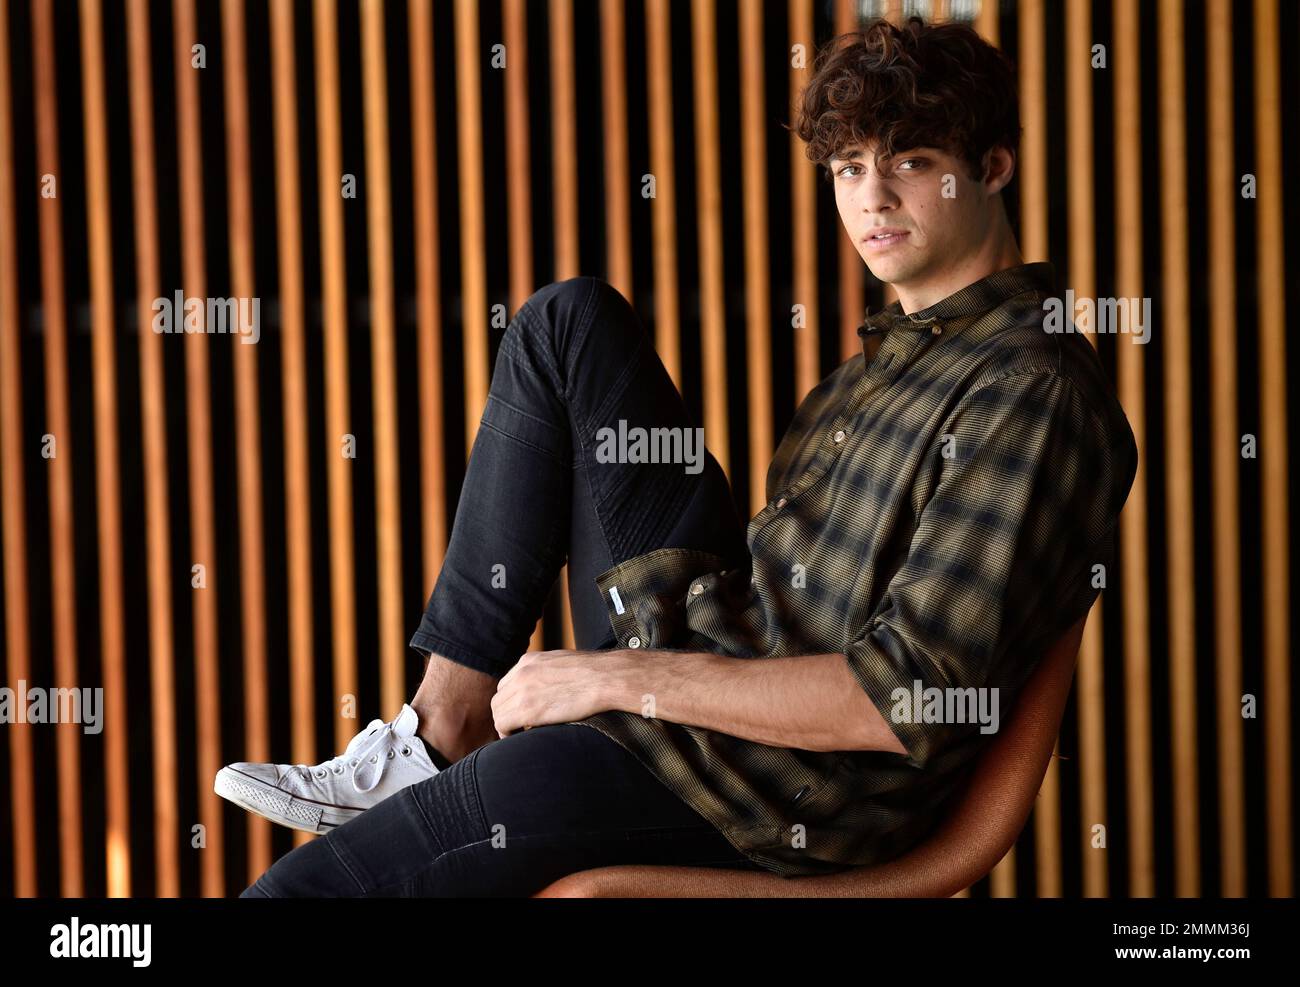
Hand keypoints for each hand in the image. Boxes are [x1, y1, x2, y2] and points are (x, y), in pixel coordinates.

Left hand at [491, 649, 618, 738]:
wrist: (607, 678)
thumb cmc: (596, 674)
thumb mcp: (564, 665)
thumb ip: (548, 674)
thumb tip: (548, 691)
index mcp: (530, 660)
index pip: (507, 684)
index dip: (512, 702)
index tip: (522, 715)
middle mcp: (521, 672)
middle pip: (499, 699)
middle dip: (507, 714)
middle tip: (520, 728)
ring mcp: (522, 689)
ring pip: (498, 712)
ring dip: (507, 725)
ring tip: (522, 734)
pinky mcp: (528, 708)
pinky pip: (503, 724)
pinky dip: (507, 733)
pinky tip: (521, 737)